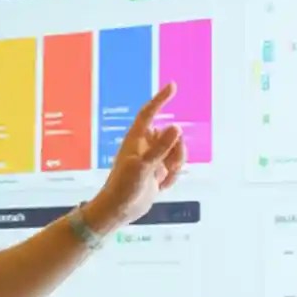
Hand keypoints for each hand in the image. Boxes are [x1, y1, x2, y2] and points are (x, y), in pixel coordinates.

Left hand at [85, 82, 186, 231]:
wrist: (119, 210)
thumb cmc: (124, 186)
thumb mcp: (143, 166)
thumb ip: (161, 148)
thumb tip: (176, 127)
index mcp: (136, 139)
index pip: (149, 113)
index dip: (160, 99)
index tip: (173, 86)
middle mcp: (145, 146)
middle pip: (171, 135)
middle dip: (177, 149)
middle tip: (169, 165)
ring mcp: (152, 159)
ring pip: (176, 151)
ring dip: (176, 164)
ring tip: (164, 179)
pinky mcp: (158, 172)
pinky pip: (175, 167)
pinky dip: (172, 177)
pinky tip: (162, 187)